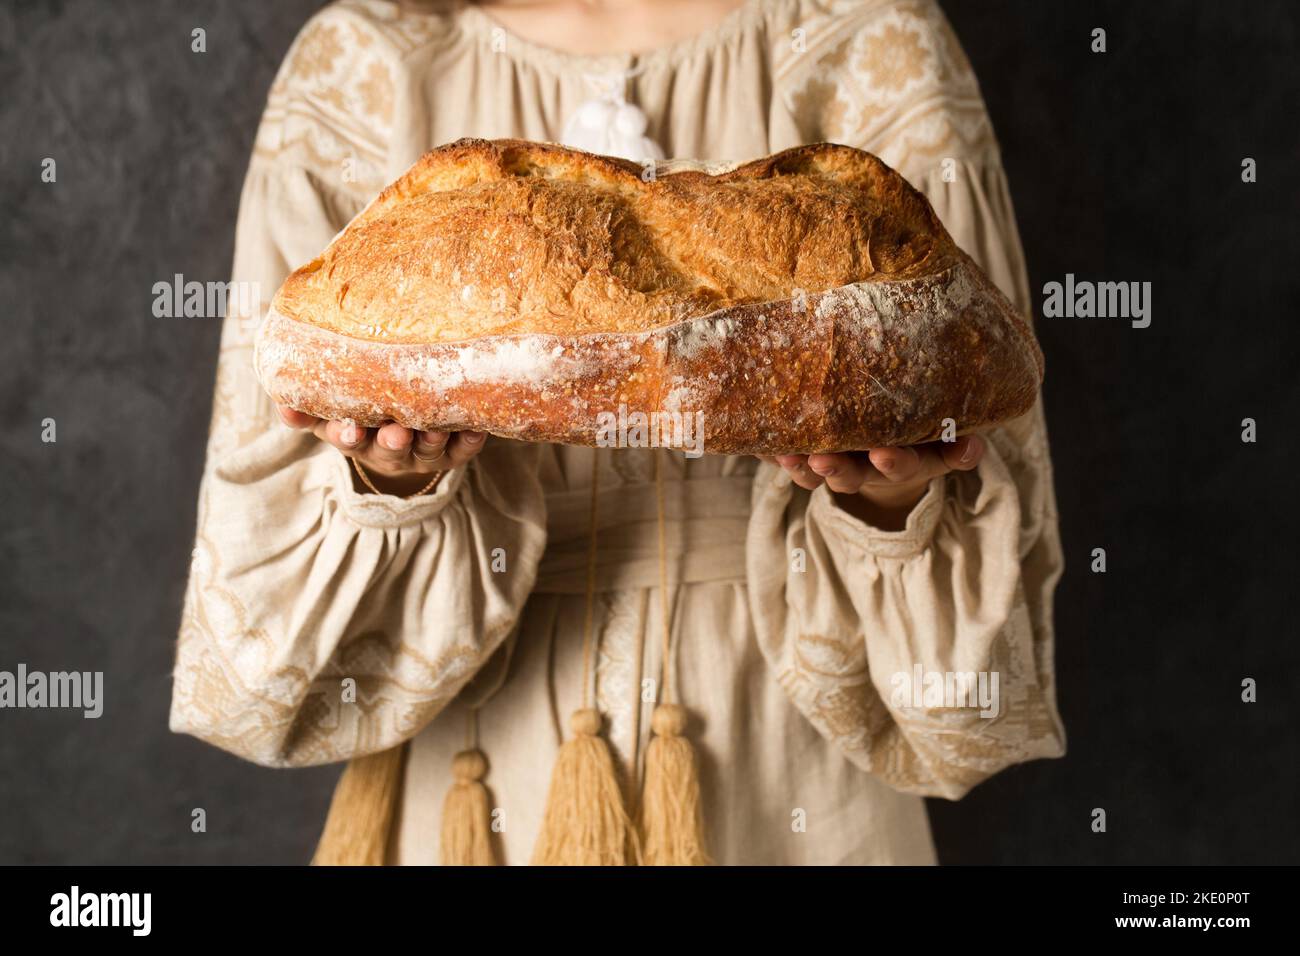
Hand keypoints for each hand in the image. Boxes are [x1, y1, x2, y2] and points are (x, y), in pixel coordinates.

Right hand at [277, 406, 487, 496]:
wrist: (402, 436)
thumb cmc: (361, 415)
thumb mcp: (329, 415)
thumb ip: (306, 409)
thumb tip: (280, 398)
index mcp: (358, 439)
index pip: (347, 439)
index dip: (347, 436)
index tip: (348, 430)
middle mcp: (391, 450)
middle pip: (391, 449)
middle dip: (393, 442)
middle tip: (396, 432)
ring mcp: (423, 452)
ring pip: (428, 449)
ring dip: (432, 439)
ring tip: (437, 427)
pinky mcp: (453, 452)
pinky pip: (464, 450)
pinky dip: (470, 440)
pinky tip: (478, 428)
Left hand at [758, 435, 985, 531]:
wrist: (892, 439)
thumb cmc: (921, 429)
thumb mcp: (943, 436)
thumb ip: (958, 443)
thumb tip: (973, 448)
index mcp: (907, 461)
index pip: (904, 466)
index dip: (893, 463)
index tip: (883, 454)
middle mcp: (869, 468)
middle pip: (851, 474)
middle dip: (836, 469)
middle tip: (821, 460)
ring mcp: (838, 464)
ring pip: (816, 471)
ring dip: (800, 467)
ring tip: (784, 454)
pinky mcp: (808, 457)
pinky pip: (786, 457)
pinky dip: (769, 453)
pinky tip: (757, 446)